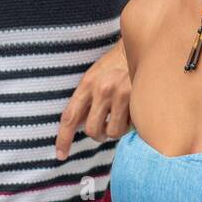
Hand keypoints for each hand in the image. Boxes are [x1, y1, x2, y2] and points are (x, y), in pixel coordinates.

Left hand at [55, 39, 130, 159]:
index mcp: (87, 84)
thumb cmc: (117, 63)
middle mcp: (102, 89)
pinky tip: (134, 111)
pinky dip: (133, 123)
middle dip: (98, 134)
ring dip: (117, 129)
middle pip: (92, 130)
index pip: (70, 117)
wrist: (140, 46)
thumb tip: (80, 126)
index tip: (60, 155)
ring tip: (122, 117)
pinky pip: (132, 125)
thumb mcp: (95, 76)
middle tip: (105, 128)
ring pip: (114, 131)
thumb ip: (87, 99)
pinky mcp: (139, 98)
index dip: (63, 139)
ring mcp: (121, 94)